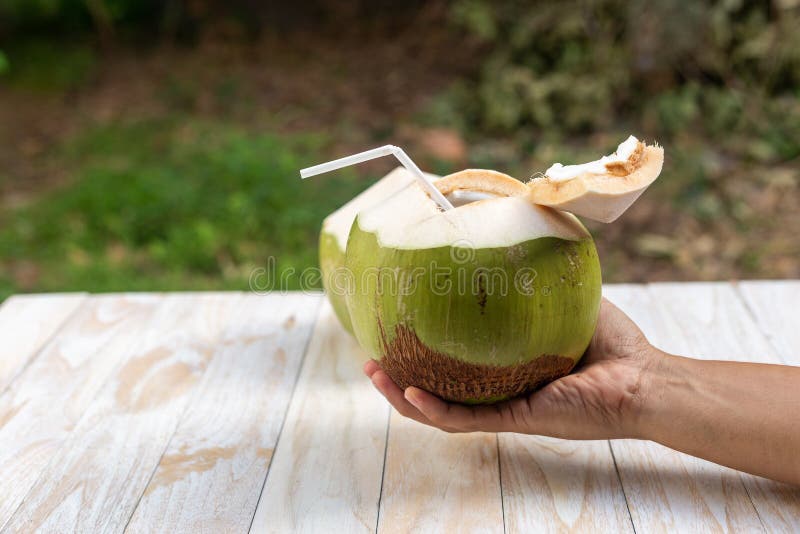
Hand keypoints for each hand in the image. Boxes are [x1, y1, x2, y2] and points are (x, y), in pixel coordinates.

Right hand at [364, 298, 662, 438]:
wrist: (643, 378)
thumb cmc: (611, 340)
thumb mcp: (562, 295)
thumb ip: (532, 269)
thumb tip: (513, 219)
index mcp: (501, 364)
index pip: (451, 360)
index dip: (419, 347)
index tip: (392, 325)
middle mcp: (495, 388)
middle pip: (434, 387)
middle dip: (397, 375)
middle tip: (369, 356)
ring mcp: (502, 406)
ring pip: (439, 410)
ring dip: (401, 395)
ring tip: (374, 373)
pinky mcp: (515, 420)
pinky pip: (465, 419)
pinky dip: (434, 410)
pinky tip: (409, 394)